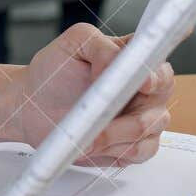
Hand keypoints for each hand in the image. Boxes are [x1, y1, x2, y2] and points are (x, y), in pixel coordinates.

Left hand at [8, 24, 174, 165]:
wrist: (34, 107)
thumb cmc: (54, 73)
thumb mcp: (73, 44)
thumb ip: (101, 46)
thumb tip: (119, 60)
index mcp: (134, 56)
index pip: (159, 58)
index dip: (156, 71)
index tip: (143, 82)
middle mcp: (145, 86)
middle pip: (161, 95)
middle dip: (134, 107)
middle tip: (104, 112)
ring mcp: (143, 115)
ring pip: (149, 127)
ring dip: (115, 132)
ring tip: (87, 132)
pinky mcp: (133, 143)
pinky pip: (140, 151)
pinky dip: (114, 149)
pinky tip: (92, 144)